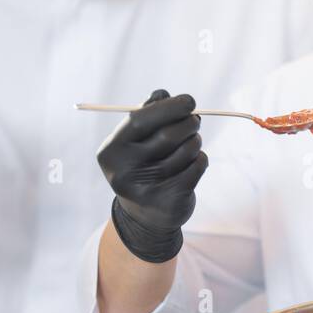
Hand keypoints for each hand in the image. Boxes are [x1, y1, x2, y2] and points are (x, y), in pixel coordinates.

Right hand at [96, 89, 207, 262]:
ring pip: (186, 151)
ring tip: (191, 142)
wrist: (145, 218)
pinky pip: (196, 167)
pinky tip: (193, 161)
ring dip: (195, 142)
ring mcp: (146, 189)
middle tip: (195, 120)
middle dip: (187, 123)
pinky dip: (200, 159)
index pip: (140, 121)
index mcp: (111, 151)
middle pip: (167, 136)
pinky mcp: (169, 201)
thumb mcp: (136, 142)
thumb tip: (163, 94)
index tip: (190, 101)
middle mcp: (124, 172)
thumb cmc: (142, 167)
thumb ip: (147, 115)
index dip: (168, 108)